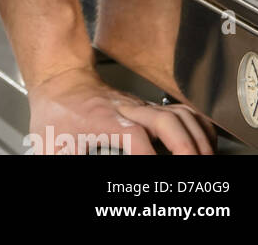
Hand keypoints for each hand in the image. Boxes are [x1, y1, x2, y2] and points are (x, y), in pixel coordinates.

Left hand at [27, 65, 214, 154]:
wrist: (59, 78)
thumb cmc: (55, 112)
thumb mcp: (51, 142)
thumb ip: (64, 161)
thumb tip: (70, 166)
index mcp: (104, 120)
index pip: (134, 138)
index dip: (148, 159)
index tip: (158, 180)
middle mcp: (128, 110)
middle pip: (165, 120)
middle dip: (185, 147)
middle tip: (194, 167)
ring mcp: (141, 107)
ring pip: (178, 113)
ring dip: (197, 138)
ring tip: (206, 159)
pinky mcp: (149, 107)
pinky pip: (182, 110)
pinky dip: (200, 126)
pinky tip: (205, 144)